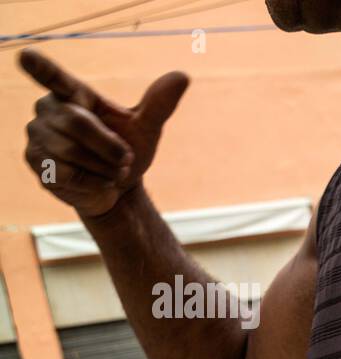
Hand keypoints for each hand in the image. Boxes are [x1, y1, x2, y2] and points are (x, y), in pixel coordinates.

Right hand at [20, 49, 188, 217]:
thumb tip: (182, 75)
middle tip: (125, 159)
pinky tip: (96, 182)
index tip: (26, 57)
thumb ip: (159, 104)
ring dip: (104, 167)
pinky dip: (93, 182)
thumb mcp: (146, 128)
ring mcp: (37, 136)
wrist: (116, 189)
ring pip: (71, 151)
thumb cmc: (126, 151)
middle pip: (78, 124)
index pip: (55, 78)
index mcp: (72, 94)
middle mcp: (47, 110)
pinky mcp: (35, 162)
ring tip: (110, 170)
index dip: (40, 68)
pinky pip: (66, 173)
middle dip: (110, 147)